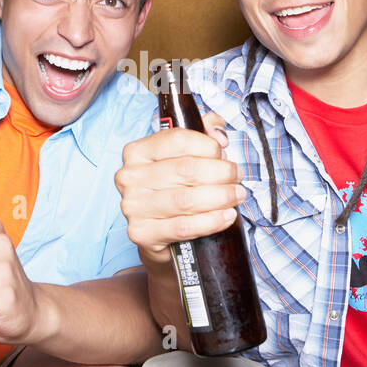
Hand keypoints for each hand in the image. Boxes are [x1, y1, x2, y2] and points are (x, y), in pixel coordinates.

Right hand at [114, 111, 244, 265]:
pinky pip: (184, 226)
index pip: (178, 139)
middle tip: (237, 177)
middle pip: (186, 169)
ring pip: (187, 199)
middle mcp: (130, 177)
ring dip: (221, 197)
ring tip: (237, 195)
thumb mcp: (184, 157)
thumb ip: (203, 133)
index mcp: (137, 151)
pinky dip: (211, 221)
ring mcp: (133, 206)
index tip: (224, 153)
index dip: (208, 145)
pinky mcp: (142, 233)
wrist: (156, 233)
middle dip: (221, 172)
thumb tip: (218, 134)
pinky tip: (227, 215)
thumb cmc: (171, 189)